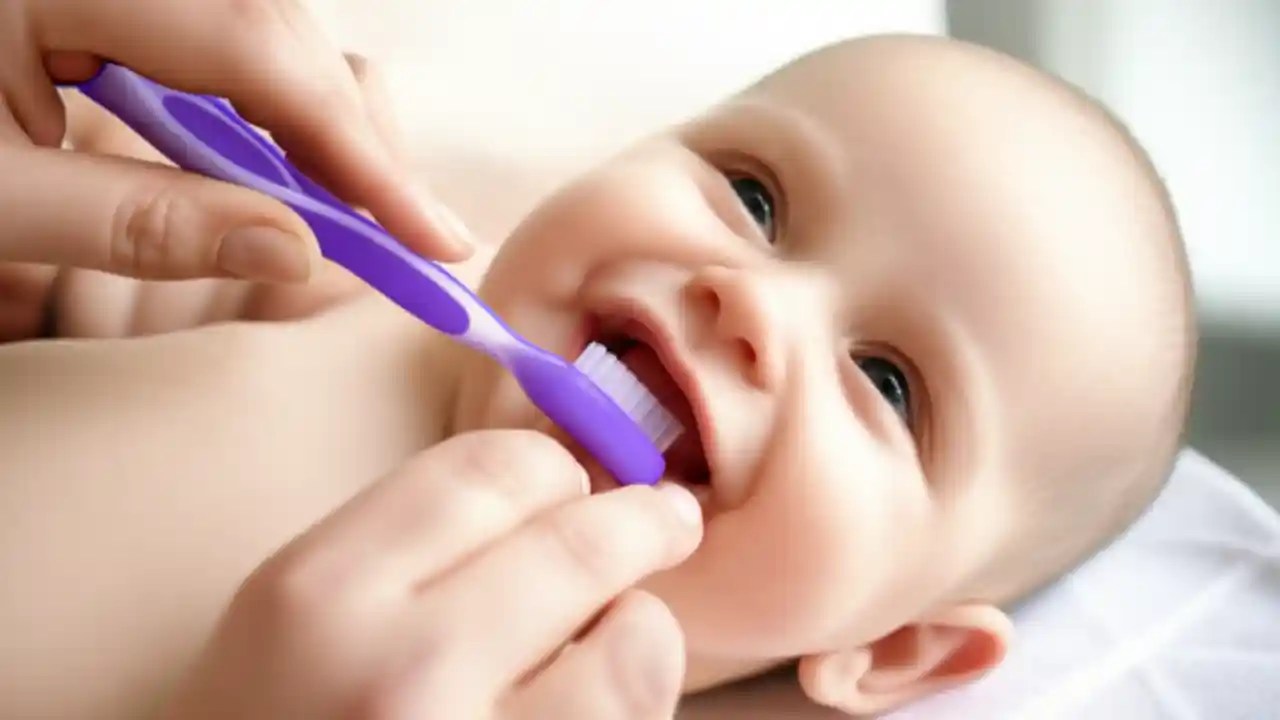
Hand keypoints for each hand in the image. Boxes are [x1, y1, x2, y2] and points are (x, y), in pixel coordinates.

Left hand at [0, 0, 469, 291]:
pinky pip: (212, 32)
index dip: (357, 155)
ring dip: (304, 126)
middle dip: (345, 142)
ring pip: (257, 26)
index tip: (429, 234)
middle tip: (398, 241)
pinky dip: (250, 107)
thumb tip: (296, 253)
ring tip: (340, 216)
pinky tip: (260, 169)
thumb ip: (144, 224)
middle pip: (277, 27)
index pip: (259, 55)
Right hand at [161, 431, 702, 719]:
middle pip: (581, 544)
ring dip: (638, 631)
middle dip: (642, 522)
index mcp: (320, 597)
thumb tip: (564, 488)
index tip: (577, 481)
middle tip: (666, 519)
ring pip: (639, 649)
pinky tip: (578, 709)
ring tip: (606, 644)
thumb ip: (409, 550)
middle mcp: (401, 674)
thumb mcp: (297, 623)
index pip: (489, 473)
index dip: (553, 468)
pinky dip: (626, 707)